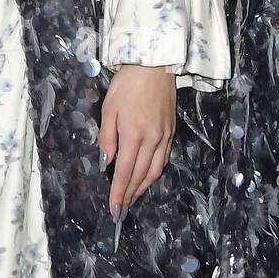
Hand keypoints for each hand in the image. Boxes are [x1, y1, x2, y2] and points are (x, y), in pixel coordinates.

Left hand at [99, 64, 176, 218]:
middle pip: (141, 176)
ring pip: (154, 171)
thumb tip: (107, 164)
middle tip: (121, 211)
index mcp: (133, 135)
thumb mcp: (109, 109)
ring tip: (132, 199)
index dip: (119, 192)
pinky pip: (163, 160)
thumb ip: (107, 138)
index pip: (125, 171)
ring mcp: (164, 137)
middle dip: (130, 195)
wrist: (155, 66)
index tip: (114, 209)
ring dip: (143, 188)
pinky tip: (147, 178)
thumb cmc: (126, 85)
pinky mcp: (172, 133)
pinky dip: (154, 174)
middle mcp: (152, 140)